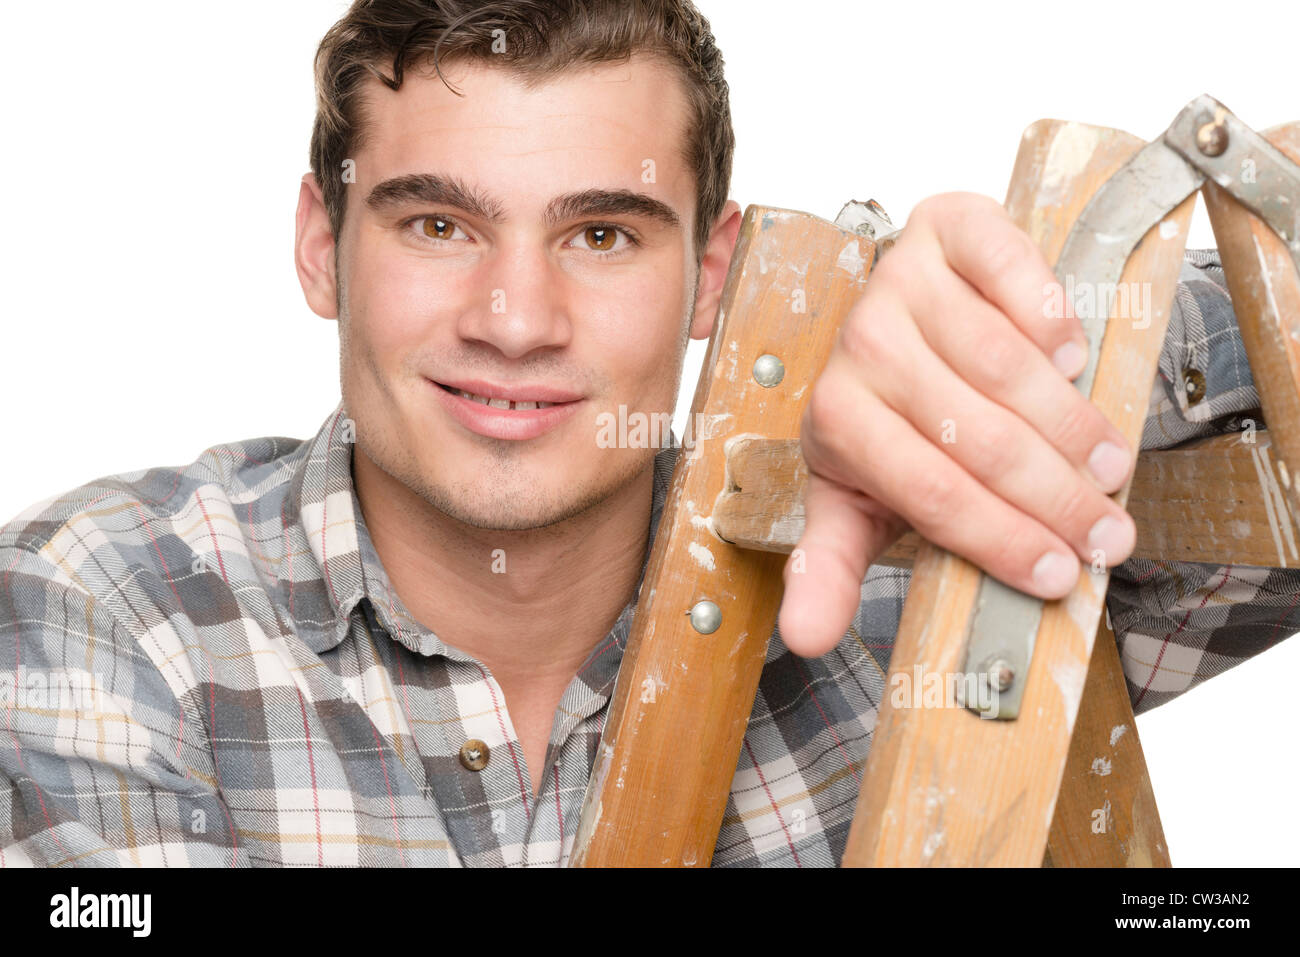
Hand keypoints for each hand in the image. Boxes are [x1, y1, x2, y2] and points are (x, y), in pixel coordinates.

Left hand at [777, 192, 1136, 657]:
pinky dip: (1049, 312)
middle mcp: (860, 344)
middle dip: (1055, 498)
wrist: (902, 323)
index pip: (931, 493)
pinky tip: (1070, 356)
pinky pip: (1012, 268)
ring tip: (1108, 463)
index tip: (1062, 575)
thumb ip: (830, 565)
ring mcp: (901, 279)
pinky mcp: (947, 225)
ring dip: (1069, 422)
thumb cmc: (891, 425)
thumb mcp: (854, 498)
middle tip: (1111, 534)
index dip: (1003, 540)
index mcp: (835, 420)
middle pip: (978, 437)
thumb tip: (806, 641)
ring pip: (1005, 365)